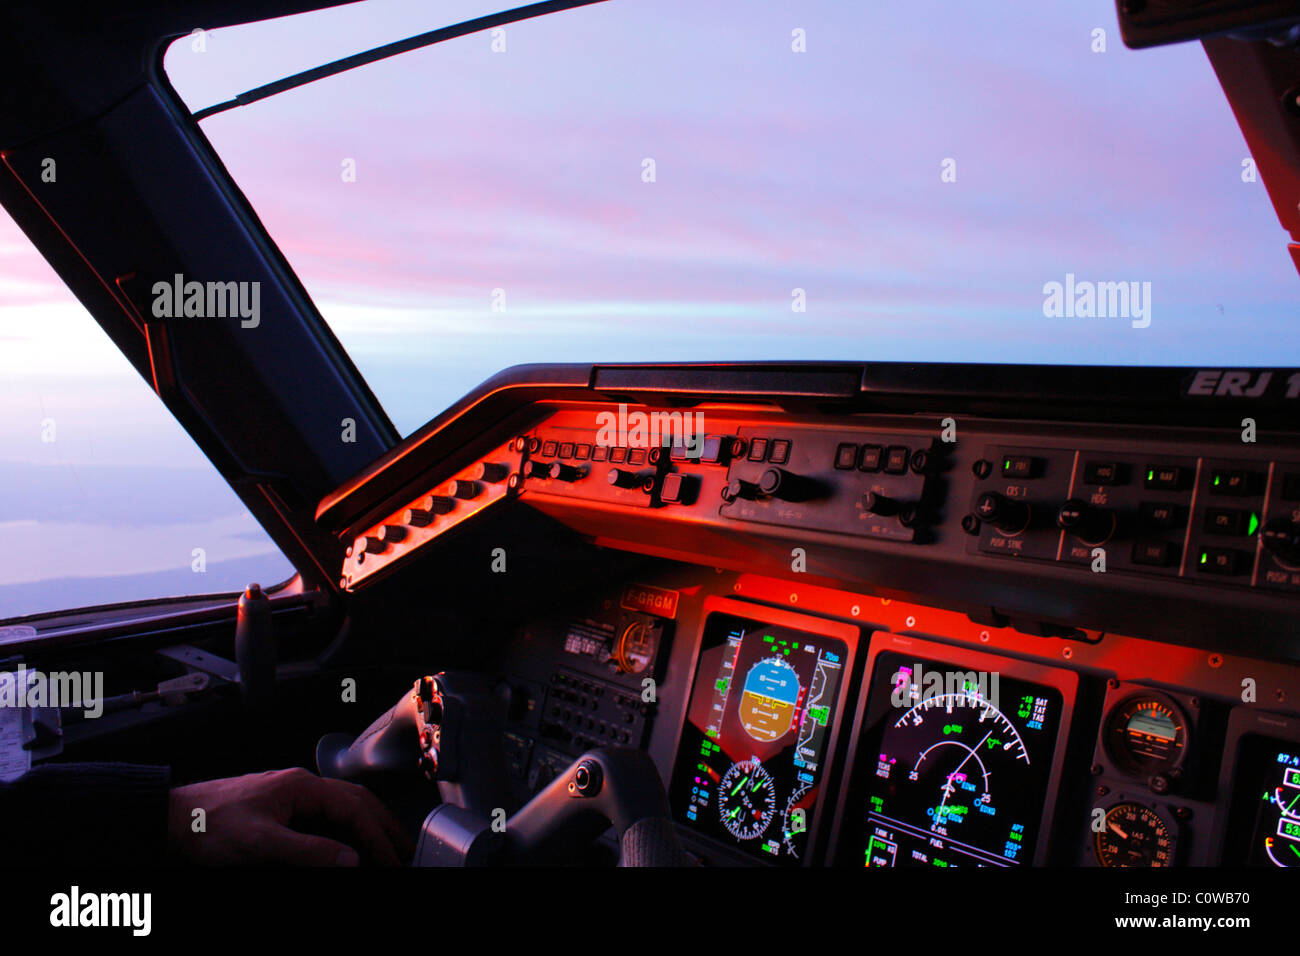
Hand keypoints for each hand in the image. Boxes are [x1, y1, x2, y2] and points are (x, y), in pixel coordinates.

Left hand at [167, 767, 412, 865]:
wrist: (171, 818)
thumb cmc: (209, 824)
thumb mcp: (260, 843)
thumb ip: (307, 850)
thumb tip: (350, 860)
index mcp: (302, 786)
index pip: (355, 808)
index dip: (377, 836)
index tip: (391, 860)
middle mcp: (301, 785)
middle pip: (357, 800)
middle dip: (383, 825)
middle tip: (403, 850)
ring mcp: (291, 794)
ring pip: (343, 804)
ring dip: (367, 824)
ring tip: (384, 846)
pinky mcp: (280, 806)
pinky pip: (326, 812)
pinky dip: (346, 826)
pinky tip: (348, 841)